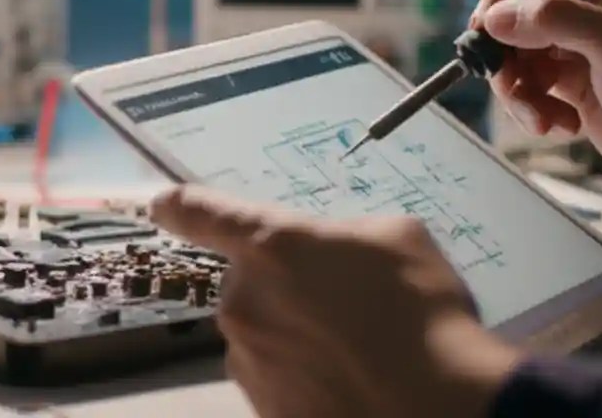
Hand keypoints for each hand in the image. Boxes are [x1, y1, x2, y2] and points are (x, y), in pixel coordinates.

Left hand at [151, 185, 520, 417]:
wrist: (438, 409)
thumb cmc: (421, 312)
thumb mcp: (396, 238)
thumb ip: (344, 234)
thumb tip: (333, 252)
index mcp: (269, 247)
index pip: (202, 212)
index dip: (181, 205)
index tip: (164, 205)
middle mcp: (242, 303)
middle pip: (250, 286)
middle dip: (285, 289)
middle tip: (342, 304)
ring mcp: (249, 363)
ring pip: (263, 337)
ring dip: (294, 337)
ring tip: (356, 351)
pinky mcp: (264, 410)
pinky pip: (277, 381)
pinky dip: (304, 379)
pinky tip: (350, 383)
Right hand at [474, 0, 601, 212]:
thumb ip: (556, 20)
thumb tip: (492, 19)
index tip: (487, 26)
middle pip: (514, 2)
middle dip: (505, 47)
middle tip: (504, 79)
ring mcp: (576, 38)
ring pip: (511, 46)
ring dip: (515, 85)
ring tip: (540, 117)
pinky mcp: (567, 76)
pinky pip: (522, 80)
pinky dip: (528, 104)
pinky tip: (558, 124)